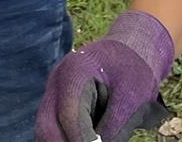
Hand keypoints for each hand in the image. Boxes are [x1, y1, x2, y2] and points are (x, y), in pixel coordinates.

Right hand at [37, 11, 175, 141]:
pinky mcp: (57, 101)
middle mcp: (57, 81)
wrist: (130, 49)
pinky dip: (67, 136)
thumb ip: (113, 127)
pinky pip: (55, 126)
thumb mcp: (131, 99)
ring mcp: (54, 91)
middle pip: (47, 125)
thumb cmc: (134, 70)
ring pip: (47, 128)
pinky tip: (87, 136)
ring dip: (65, 139)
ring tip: (90, 138)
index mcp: (75, 71)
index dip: (82, 139)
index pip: (69, 115)